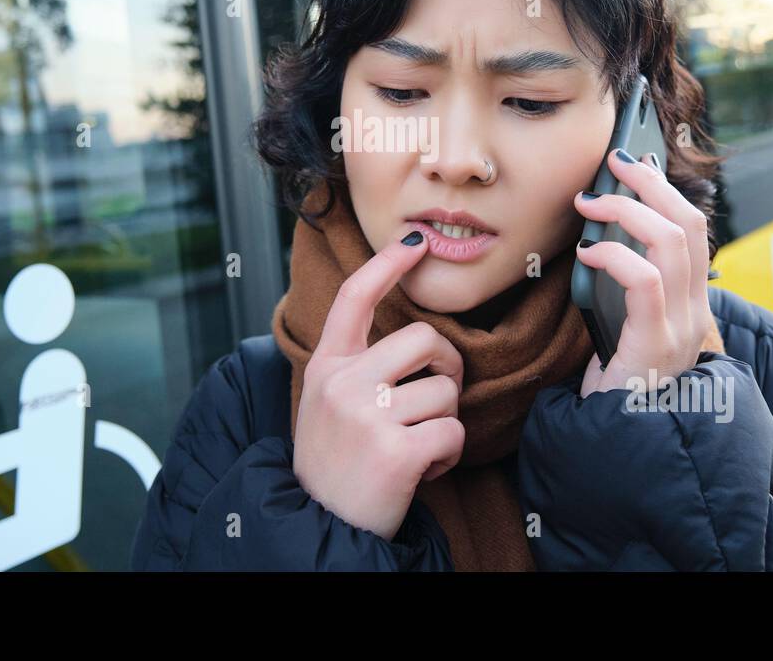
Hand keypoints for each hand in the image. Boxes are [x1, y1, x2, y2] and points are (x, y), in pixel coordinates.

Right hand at [291, 226, 465, 542]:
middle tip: (436, 397)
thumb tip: (414, 338)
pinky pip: (453, 431)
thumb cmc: (335, 466)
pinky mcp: (394, 451)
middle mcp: (342, 383)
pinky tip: (423, 470)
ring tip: (416, 447)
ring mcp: (366, 415)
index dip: (387, 264)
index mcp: (326, 367)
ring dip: (444, 423)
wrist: (319, 529)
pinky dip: (449, 455)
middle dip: (447, 368)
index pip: (355, 298)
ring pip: (446, 391)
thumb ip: (356, 368)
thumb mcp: (327, 405)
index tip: (414, 243)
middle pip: (425, 339)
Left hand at [573, 148, 715, 396]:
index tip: (634, 163)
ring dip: (626, 210)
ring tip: (589, 202)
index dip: (666, 190)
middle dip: (650, 183)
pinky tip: (587, 250)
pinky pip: (645, 281)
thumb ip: (623, 287)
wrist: (620, 443)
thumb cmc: (613, 383)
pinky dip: (614, 255)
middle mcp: (695, 311)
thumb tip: (599, 231)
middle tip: (613, 163)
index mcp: (690, 303)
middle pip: (690, 224)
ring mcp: (682, 327)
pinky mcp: (657, 343)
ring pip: (672, 242)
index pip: (695, 231)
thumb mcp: (623, 325)